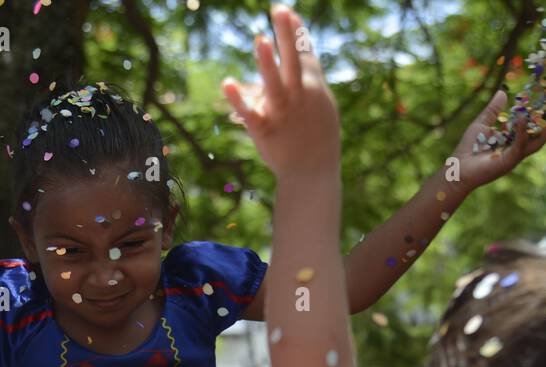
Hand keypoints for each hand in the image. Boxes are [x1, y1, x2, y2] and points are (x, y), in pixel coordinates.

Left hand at [222, 5, 339, 178]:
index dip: (297, 33)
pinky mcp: (266, 130)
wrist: (313, 172)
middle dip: (287, 36)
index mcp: (313, 86)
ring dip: (267, 64)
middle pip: (293, 61)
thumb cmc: (315, 134)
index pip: (305, 54)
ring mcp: (283, 113)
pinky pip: (250, 113)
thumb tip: (288, 59)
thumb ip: (303, 80)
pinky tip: (227, 83)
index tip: (288, 13)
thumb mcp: (317, 104)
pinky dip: (239, 100)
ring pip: (275, 85)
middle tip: (279, 10)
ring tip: (260, 41)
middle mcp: (299, 96)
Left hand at [449, 90, 545, 190]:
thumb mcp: (482, 124)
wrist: (457, 169)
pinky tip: (525, 117)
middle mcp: (519, 148)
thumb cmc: (469, 148)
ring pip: (538, 140)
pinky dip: (523, 131)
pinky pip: (520, 145)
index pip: (535, 125)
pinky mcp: (509, 161)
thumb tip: (502, 92)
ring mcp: (516, 156)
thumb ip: (493, 110)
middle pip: (543, 132)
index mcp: (515, 139)